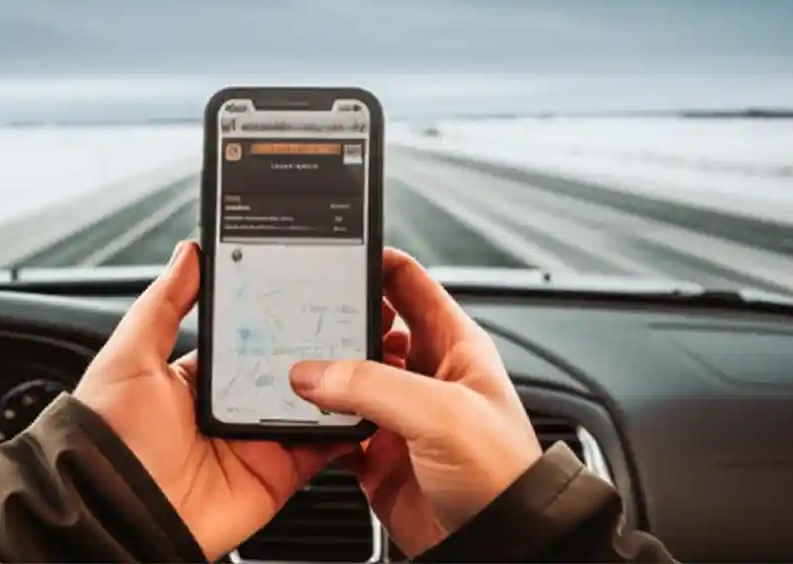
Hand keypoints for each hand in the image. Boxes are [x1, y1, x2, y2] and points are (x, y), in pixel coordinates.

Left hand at [73, 241, 351, 560]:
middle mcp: (230, 407)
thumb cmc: (110, 436)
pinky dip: (344, 429)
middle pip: (286, 365)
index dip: (275, 312)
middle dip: (316, 342)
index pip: (246, 335)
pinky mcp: (278, 473)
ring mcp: (256, 441)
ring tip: (366, 346)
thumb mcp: (130, 356)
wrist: (117, 511)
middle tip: (349, 310)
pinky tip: (362, 400)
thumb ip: (163, 303)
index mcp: (195, 376)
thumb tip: (189, 252)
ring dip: (338, 379)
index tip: (305, 283)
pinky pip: (321, 448)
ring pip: (311, 402)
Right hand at [290, 248, 541, 556]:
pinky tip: (298, 417)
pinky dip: (313, 423)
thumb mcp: (441, 412)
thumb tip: (314, 373)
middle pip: (366, 328)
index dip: (373, 262)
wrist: (497, 546)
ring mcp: (398, 414)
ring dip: (318, 374)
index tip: (333, 257)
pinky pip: (333, 428)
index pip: (409, 282)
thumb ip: (374, 385)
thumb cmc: (502, 476)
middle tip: (297, 318)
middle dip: (333, 320)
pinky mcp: (376, 454)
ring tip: (290, 365)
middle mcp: (423, 374)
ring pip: (344, 378)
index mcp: (453, 345)